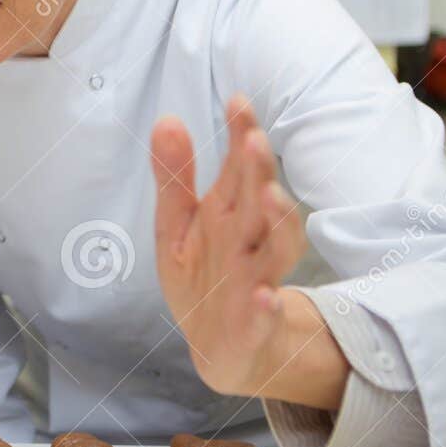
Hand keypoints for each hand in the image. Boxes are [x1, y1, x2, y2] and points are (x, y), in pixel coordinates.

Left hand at [150, 94, 312, 397]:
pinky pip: (266, 315)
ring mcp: (256, 280)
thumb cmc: (203, 276)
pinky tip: (265, 296)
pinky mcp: (255, 323)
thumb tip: (167, 119)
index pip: (240, 167)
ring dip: (278, 225)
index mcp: (230, 213)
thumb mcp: (177, 223)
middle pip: (261, 201)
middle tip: (254, 142)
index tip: (237, 100)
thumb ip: (174, 175)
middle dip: (260, 172)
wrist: (219, 346)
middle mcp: (249, 241)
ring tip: (272, 198)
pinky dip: (267, 306)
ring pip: (276, 250)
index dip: (242, 135)